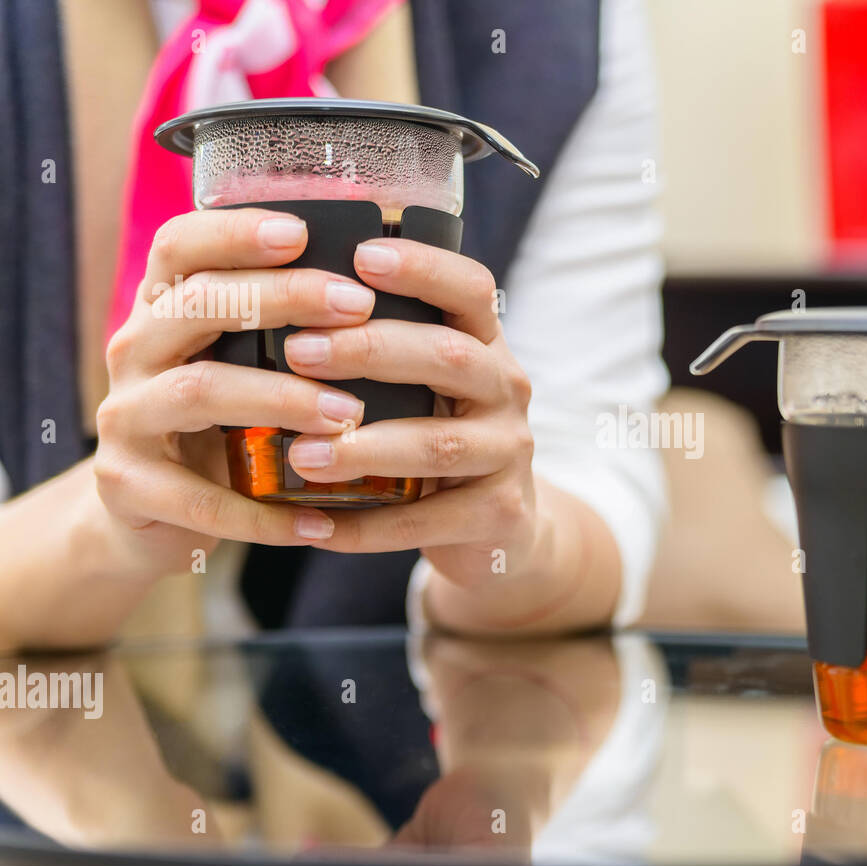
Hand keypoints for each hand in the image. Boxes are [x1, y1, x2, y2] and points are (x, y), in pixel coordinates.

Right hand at [94, 207, 375, 571]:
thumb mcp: (241, 367)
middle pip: (198, 306)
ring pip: (200, 392)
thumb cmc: (220, 427)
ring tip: (350, 414)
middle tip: (358, 306)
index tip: (302, 230)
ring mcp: (125, 419)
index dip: (234, 233)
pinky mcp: (128, 487)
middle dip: (282, 299)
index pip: (180, 247)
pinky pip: (201, 500)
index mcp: (161, 310)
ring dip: (283, 398)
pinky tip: (321, 521)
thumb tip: (385, 295)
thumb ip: (283, 331)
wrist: (147, 515)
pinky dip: (265, 516)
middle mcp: (134, 351)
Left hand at [281, 239, 539, 587]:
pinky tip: (316, 527)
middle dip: (371, 350)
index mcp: (485, 345)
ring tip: (301, 454)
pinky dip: (367, 527)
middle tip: (296, 351)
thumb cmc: (436, 437)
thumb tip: (276, 299)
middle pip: (450, 357)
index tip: (361, 256)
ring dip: (365, 446)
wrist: (500, 526)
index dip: (422, 268)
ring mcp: (508, 453)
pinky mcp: (501, 514)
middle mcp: (507, 390)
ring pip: (439, 443)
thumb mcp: (426, 385)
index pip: (469, 289)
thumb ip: (382, 347)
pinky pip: (427, 521)